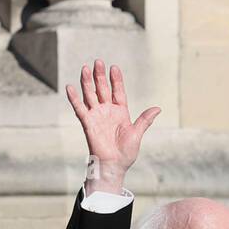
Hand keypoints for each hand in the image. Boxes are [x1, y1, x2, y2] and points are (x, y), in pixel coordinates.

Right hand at [66, 61, 160, 192]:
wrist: (114, 166)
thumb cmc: (126, 153)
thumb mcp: (137, 134)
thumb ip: (145, 120)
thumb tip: (158, 108)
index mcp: (120, 112)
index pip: (118, 91)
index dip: (116, 80)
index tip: (114, 67)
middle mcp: (107, 111)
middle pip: (102, 89)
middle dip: (100, 76)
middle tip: (98, 62)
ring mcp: (96, 116)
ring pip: (90, 95)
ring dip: (87, 82)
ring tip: (85, 68)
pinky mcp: (87, 123)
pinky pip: (80, 109)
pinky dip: (74, 99)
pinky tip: (70, 87)